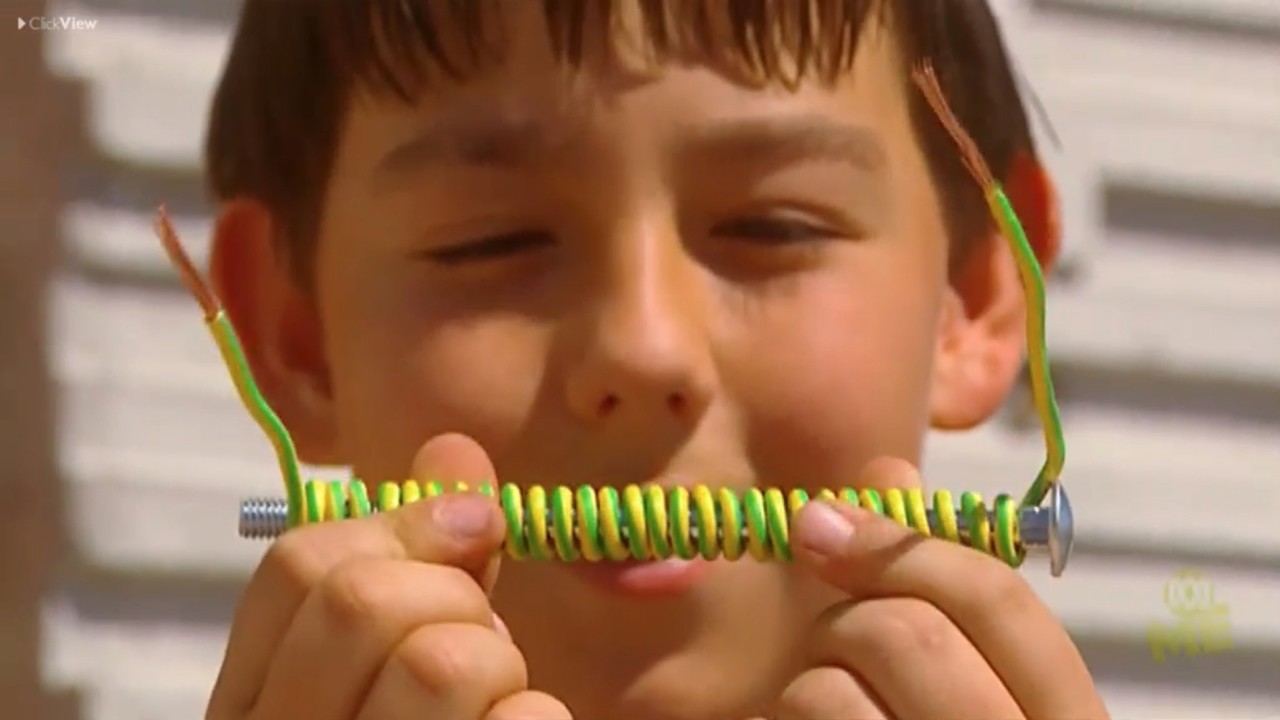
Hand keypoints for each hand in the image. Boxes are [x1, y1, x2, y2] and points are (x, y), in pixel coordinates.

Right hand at [205, 433, 572, 719]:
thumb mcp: (399, 659)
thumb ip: (425, 561)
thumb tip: (454, 448)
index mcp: (252, 701)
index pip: (298, 565)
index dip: (400, 525)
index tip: (468, 531)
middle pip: (364, 601)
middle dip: (456, 598)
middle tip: (476, 643)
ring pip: (445, 661)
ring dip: (500, 665)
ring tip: (491, 702)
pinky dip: (540, 719)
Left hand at [771, 458, 1107, 719]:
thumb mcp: (974, 686)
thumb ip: (942, 590)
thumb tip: (887, 473)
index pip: (999, 600)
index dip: (903, 543)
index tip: (828, 520)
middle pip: (905, 634)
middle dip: (847, 618)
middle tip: (836, 640)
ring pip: (828, 686)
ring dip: (809, 684)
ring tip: (833, 715)